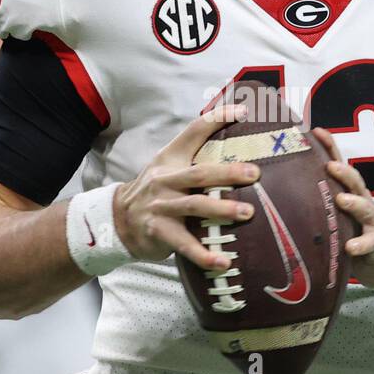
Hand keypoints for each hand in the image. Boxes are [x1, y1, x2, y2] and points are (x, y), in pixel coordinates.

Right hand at [113, 105, 259, 271]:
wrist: (118, 220)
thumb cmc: (156, 192)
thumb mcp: (168, 167)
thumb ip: (195, 157)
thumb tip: (236, 146)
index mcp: (171, 159)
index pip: (193, 132)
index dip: (216, 119)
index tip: (242, 111)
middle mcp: (165, 179)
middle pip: (199, 173)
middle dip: (228, 173)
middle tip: (255, 174)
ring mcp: (161, 206)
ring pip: (194, 206)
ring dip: (222, 210)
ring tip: (247, 213)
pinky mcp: (159, 231)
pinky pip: (184, 244)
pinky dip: (204, 254)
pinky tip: (223, 262)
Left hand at [310, 127, 373, 290]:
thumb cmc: (351, 231)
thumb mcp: (334, 214)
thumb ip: (315, 201)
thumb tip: (279, 186)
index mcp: (349, 192)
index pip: (339, 166)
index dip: (331, 147)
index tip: (316, 131)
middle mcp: (362, 202)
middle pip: (355, 182)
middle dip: (345, 172)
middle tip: (330, 165)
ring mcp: (372, 223)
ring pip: (366, 209)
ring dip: (355, 203)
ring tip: (342, 200)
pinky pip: (369, 244)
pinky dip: (360, 244)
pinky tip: (351, 247)